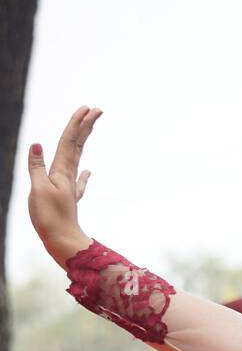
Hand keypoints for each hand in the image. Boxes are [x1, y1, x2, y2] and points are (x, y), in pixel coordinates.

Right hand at [28, 106, 101, 266]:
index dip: (77, 123)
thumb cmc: (49, 218)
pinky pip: (77, 181)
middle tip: (96, 109)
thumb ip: (36, 167)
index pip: (69, 141)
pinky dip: (83, 173)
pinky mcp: (68, 199)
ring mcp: (70, 187)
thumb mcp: (38, 190)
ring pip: (77, 158)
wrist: (63, 242)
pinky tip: (88, 171)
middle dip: (85, 126)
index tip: (87, 108)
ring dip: (83, 141)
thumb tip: (36, 143)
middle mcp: (68, 176)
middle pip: (77, 145)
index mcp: (61, 171)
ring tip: (89, 129)